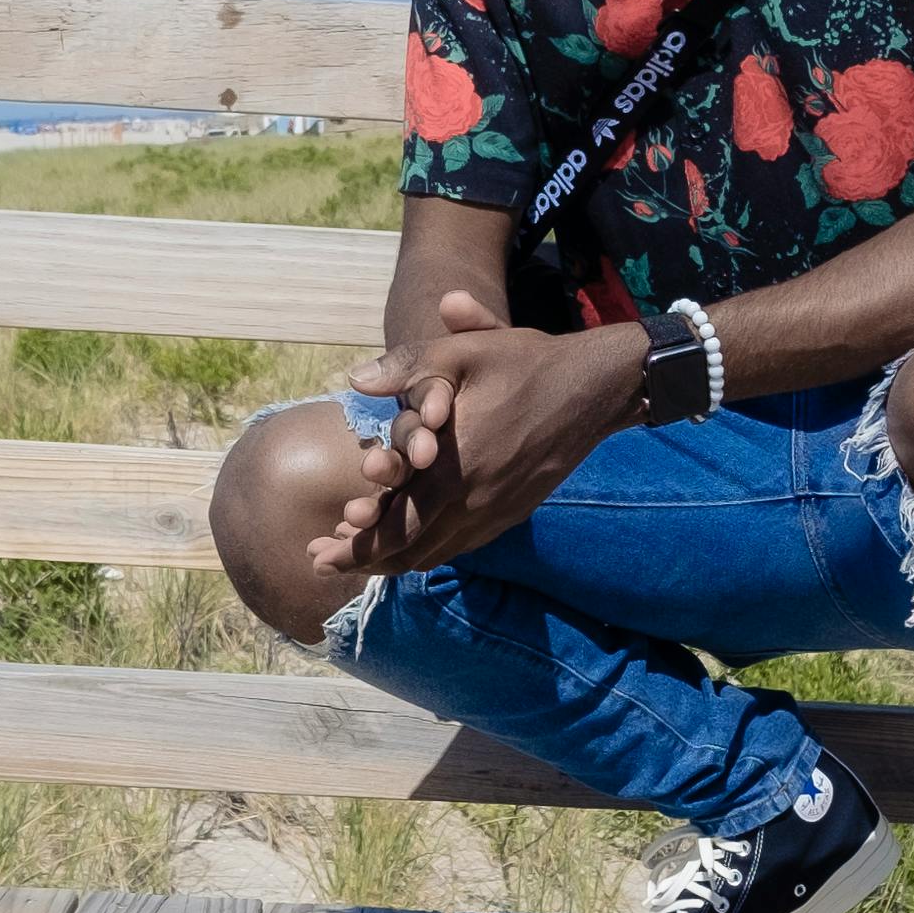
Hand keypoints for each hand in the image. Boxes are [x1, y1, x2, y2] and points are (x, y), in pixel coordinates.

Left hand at [309, 290, 649, 582]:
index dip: (353, 547)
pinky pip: (460, 545)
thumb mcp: (465, 352)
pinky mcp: (512, 512)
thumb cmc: (527, 364)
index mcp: (452, 471)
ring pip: (434, 554)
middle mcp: (471, 503)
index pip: (393, 529)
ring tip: (359, 556)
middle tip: (324, 560)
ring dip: (393, 559)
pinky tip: (412, 541)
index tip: (318, 554)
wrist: (595, 388)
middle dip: (361, 559)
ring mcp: (495, 512)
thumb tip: (356, 379)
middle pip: (406, 552)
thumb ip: (408, 365)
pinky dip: (428, 549)